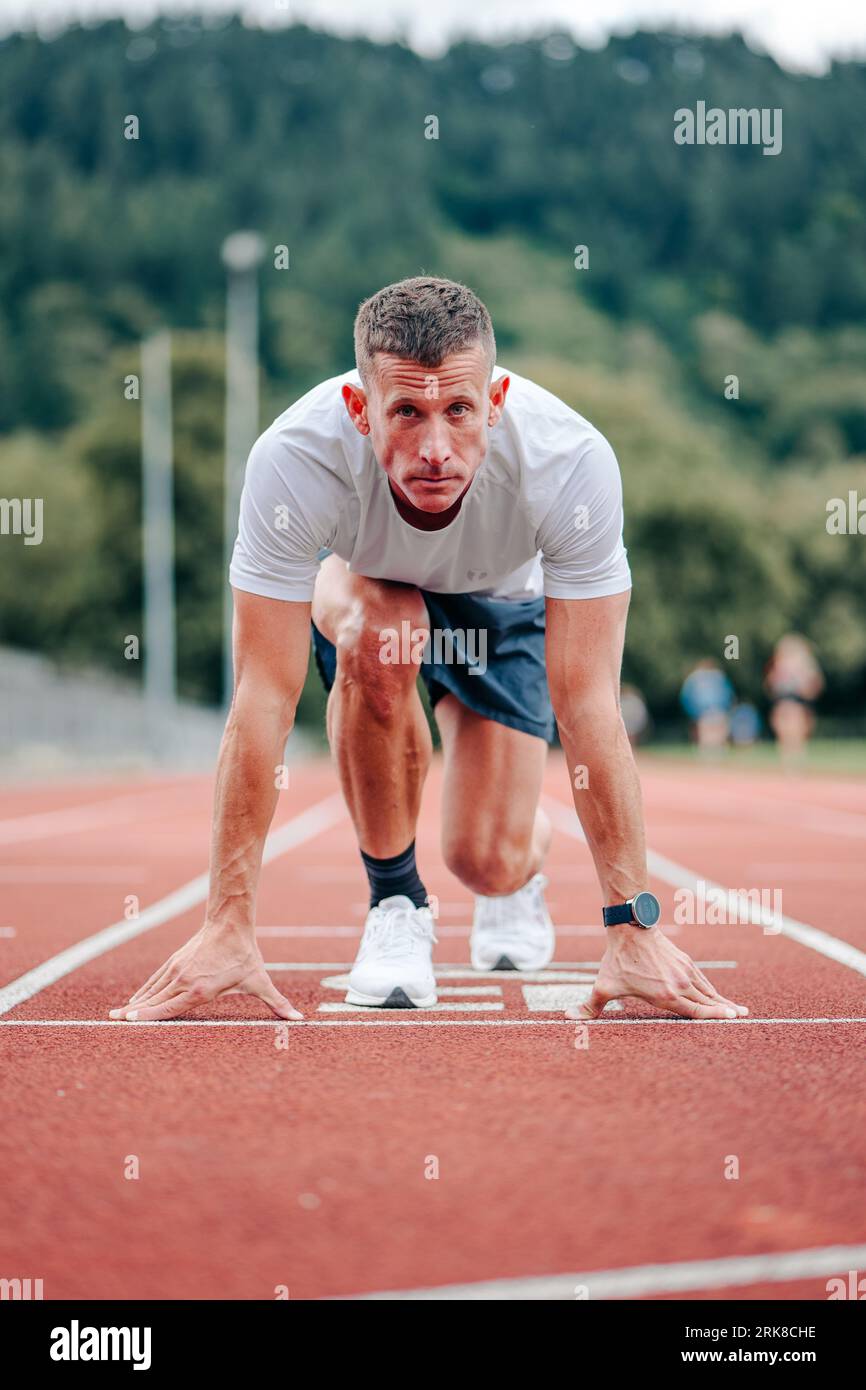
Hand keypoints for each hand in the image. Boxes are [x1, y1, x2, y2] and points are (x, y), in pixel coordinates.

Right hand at [109, 925, 302, 1021]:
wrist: (230, 923)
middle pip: (154, 1002)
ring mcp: (176, 971)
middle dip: (134, 1014)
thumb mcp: (261, 981)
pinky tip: (133, 1001)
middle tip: (112, 1024)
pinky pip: (154, 981)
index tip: (129, 1023)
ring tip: (114, 1016)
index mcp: (200, 990)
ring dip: (134, 1004)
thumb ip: (277, 1003)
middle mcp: (183, 981)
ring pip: (151, 991)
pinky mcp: (174, 963)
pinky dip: (143, 992)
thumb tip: (299, 1019)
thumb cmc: (245, 955)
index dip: (149, 1017)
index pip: (169, 1008)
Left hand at [566, 927, 748, 1020]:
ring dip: (722, 1001)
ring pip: (708, 991)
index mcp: (666, 995)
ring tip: (739, 1011)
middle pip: (708, 1002)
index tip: (733, 1018)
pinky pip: (703, 980)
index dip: (715, 1016)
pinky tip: (718, 997)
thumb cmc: (617, 960)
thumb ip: (589, 1007)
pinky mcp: (685, 962)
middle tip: (743, 1018)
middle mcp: (680, 984)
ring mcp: (685, 972)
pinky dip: (713, 990)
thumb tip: (568, 1018)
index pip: (696, 1010)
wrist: (630, 927)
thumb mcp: (602, 986)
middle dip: (726, 1011)